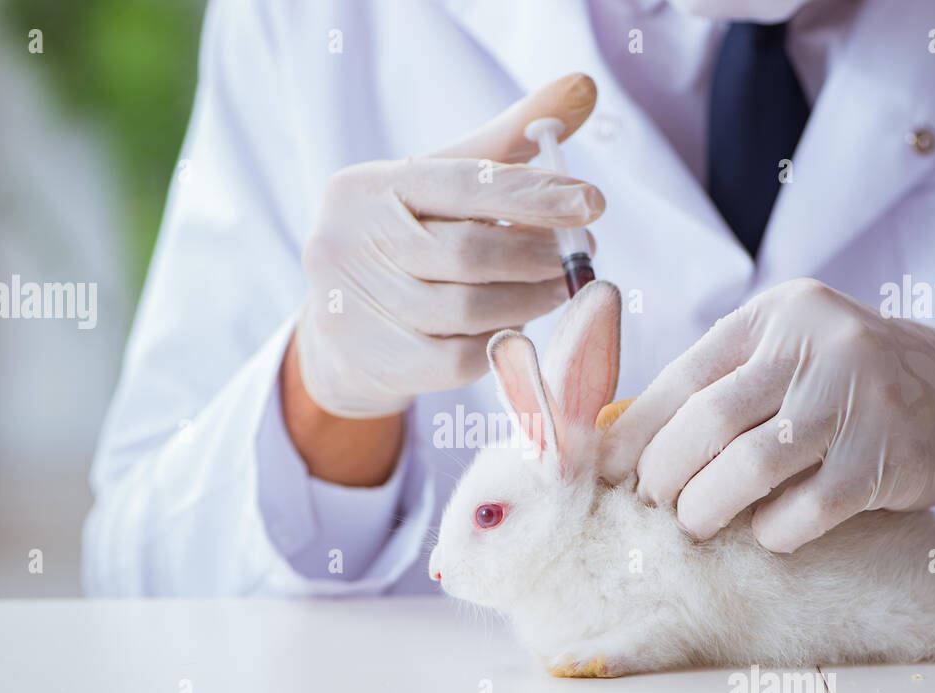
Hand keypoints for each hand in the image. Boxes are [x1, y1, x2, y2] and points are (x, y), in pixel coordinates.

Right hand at [292, 73, 603, 419]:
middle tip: (579, 256)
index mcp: (365, 186)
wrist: (343, 327)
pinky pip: (457, 358)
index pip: (462, 185)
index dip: (533, 195)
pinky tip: (515, 326)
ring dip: (528, 302)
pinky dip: (497, 342)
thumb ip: (507, 143)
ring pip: (467, 311)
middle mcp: (345, 242)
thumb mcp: (442, 185)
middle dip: (536, 255)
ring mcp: (351, 306)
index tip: (592, 204)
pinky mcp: (371, 359)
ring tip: (559, 288)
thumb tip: (583, 91)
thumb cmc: (406, 240)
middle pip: (467, 253)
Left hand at [599, 279, 934, 551]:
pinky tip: (767, 533)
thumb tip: (620, 441)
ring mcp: (860, 398)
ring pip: (751, 466)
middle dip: (665, 474)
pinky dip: (773, 531)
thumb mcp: (790, 359)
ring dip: (707, 507)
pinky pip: (807, 509)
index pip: (685, 376)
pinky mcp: (890, 456)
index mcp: (778, 315)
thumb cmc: (852, 388)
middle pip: (709, 421)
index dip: (635, 431)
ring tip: (695, 524)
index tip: (605, 471)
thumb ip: (722, 386)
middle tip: (652, 504)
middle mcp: (818, 343)